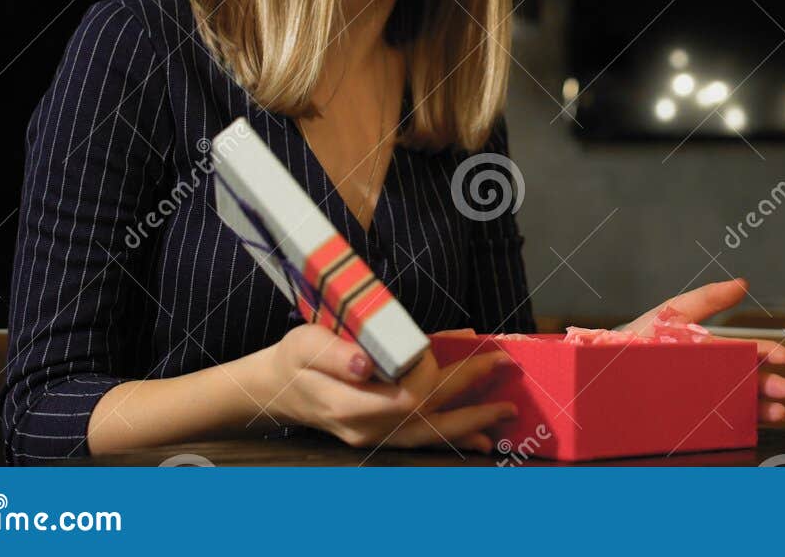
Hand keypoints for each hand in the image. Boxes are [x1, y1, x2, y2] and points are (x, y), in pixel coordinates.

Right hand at [256, 324, 516, 452]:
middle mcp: (368, 428)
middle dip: (470, 394)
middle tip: (505, 368)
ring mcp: (376, 438)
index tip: (436, 345)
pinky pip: (423, 441)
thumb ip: (335, 353)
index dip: (429, 370)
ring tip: (507, 412)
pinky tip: (482, 439)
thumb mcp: (306, 343)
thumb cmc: (294, 358)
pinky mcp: (382, 437)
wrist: (277, 387)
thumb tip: (367, 362)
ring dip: (472, 422)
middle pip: (428, 416)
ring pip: (430, 435)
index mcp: (349, 404)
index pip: (407, 394)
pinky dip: (454, 438)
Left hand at [627, 278, 784, 422]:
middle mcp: (711, 377)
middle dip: (769, 385)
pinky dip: (735, 427)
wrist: (604, 366)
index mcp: (712, 351)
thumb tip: (743, 283)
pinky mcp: (687, 421)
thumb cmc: (640, 336)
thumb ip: (709, 298)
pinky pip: (715, 427)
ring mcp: (700, 400)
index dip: (766, 354)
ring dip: (761, 409)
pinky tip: (748, 427)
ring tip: (778, 412)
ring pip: (737, 406)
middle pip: (746, 382)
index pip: (746, 353)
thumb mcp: (675, 312)